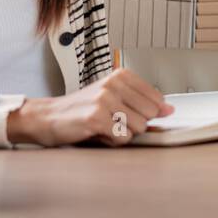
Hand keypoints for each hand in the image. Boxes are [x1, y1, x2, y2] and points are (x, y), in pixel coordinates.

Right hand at [6, 67, 173, 146]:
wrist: (47, 117)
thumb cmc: (81, 109)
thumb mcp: (114, 99)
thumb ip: (142, 103)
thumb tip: (169, 109)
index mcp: (121, 75)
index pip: (157, 100)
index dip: (146, 114)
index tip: (130, 114)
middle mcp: (114, 84)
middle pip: (150, 115)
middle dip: (134, 124)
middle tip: (113, 121)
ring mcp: (105, 100)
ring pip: (138, 128)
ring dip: (123, 134)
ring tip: (104, 126)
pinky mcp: (96, 118)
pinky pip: (122, 138)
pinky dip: (112, 141)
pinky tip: (97, 132)